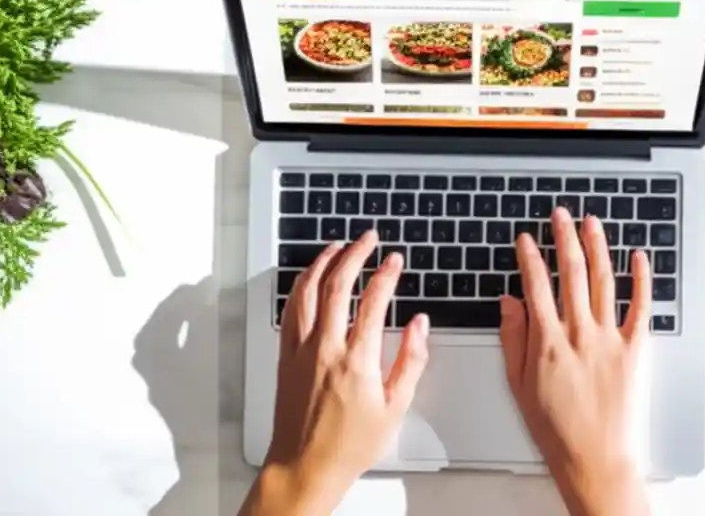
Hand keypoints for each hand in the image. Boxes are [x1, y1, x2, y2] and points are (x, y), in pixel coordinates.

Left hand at [240, 232, 429, 515]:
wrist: (306, 466)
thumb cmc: (350, 444)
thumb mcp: (395, 407)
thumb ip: (411, 361)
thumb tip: (419, 325)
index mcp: (356, 361)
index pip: (372, 302)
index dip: (386, 274)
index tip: (395, 259)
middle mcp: (324, 349)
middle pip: (336, 286)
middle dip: (354, 254)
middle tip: (367, 239)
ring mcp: (300, 351)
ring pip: (306, 292)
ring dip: (322, 263)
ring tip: (336, 246)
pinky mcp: (285, 357)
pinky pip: (289, 311)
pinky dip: (300, 287)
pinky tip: (309, 278)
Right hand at [500, 208, 652, 515]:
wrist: (596, 458)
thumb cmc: (556, 429)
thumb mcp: (518, 385)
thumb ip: (513, 338)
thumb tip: (509, 302)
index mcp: (547, 341)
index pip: (536, 284)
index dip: (529, 256)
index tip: (526, 239)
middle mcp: (579, 333)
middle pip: (571, 272)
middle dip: (563, 237)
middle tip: (559, 215)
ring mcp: (610, 338)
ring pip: (603, 280)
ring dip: (597, 246)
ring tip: (591, 222)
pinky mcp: (636, 349)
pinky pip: (641, 306)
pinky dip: (641, 278)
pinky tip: (639, 257)